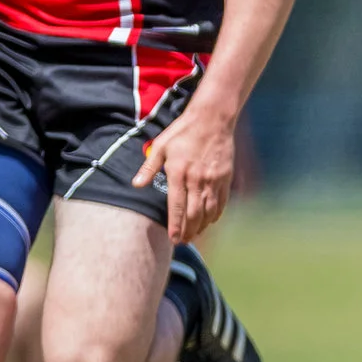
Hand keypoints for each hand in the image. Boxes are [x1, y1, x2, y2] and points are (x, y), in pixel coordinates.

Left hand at [135, 102, 237, 243]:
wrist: (213, 119)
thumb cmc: (183, 131)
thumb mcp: (161, 145)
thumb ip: (149, 167)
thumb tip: (136, 185)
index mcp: (179, 173)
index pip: (176, 207)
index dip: (175, 226)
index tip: (173, 239)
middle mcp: (197, 179)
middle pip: (193, 214)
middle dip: (188, 231)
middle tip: (182, 242)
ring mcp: (213, 179)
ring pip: (209, 211)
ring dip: (201, 226)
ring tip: (194, 235)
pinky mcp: (225, 177)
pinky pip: (221, 202)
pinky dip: (215, 214)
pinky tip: (210, 221)